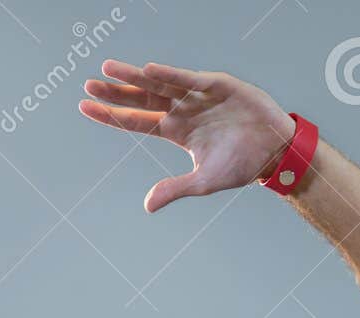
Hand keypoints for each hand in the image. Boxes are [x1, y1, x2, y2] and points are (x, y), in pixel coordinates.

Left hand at [79, 59, 295, 212]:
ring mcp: (197, 95)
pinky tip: (148, 70)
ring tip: (107, 69)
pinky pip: (188, 79)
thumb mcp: (204, 181)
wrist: (274, 151)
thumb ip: (175, 189)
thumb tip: (147, 206)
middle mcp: (182, 109)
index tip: (85, 107)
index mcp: (176, 130)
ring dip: (134, 76)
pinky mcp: (216, 85)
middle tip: (88, 85)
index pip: (137, 120)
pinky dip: (170, 75)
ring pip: (159, 83)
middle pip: (141, 97)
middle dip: (115, 92)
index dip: (112, 115)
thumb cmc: (241, 166)